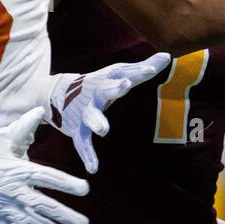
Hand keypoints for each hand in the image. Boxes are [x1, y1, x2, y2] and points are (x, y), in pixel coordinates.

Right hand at [0, 108, 89, 223]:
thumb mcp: (0, 137)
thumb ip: (23, 127)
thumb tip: (39, 111)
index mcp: (17, 169)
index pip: (49, 177)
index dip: (68, 184)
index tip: (84, 189)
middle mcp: (13, 190)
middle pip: (45, 206)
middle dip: (66, 216)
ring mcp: (2, 207)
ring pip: (32, 223)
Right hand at [45, 52, 171, 172]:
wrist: (58, 93)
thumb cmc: (98, 83)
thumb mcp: (117, 74)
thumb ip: (142, 68)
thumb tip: (167, 55)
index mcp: (107, 79)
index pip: (124, 73)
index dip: (138, 71)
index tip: (152, 69)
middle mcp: (96, 93)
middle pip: (106, 89)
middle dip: (114, 87)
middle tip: (125, 84)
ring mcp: (85, 111)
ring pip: (91, 116)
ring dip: (97, 121)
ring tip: (104, 130)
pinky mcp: (77, 129)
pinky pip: (82, 143)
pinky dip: (87, 155)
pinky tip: (93, 168)